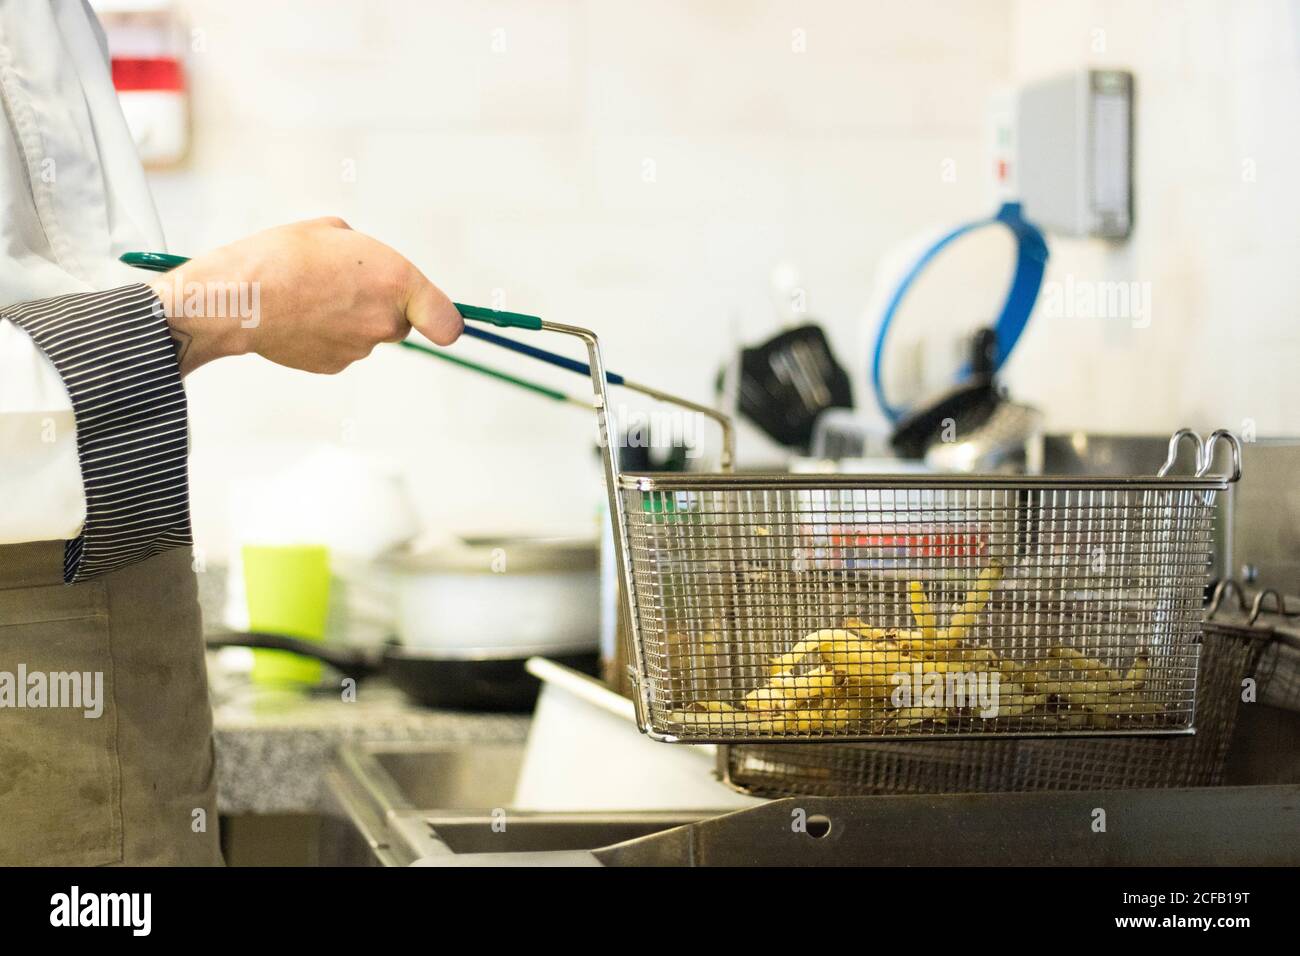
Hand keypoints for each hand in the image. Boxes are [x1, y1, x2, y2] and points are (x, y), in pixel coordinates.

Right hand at [146, 217, 462, 374]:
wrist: (237, 298)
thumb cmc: (282, 255)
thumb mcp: (333, 231)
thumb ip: (363, 251)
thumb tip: (363, 266)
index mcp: (397, 282)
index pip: (448, 321)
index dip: (444, 319)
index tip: (439, 318)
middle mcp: (386, 321)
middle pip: (399, 321)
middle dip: (381, 305)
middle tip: (343, 283)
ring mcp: (361, 349)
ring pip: (366, 334)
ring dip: (348, 317)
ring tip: (308, 295)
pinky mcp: (334, 366)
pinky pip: (340, 348)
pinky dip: (325, 335)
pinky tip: (297, 316)